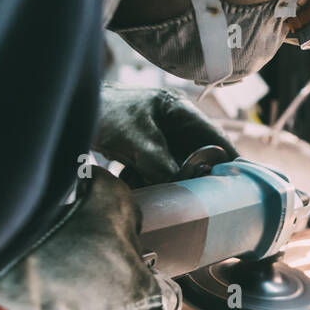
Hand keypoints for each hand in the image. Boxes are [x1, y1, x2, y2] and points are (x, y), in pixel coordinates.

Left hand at [95, 86, 236, 186]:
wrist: (69, 109)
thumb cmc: (106, 112)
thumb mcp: (136, 140)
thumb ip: (160, 163)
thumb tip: (181, 188)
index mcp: (180, 111)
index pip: (216, 138)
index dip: (230, 160)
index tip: (241, 183)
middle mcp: (175, 125)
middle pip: (199, 157)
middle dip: (199, 177)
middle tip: (204, 200)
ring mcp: (160, 138)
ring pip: (178, 168)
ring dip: (173, 183)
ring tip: (167, 195)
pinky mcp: (145, 151)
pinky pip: (158, 172)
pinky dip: (153, 182)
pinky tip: (140, 189)